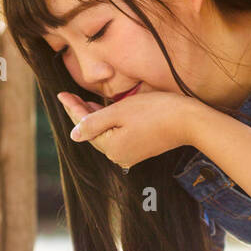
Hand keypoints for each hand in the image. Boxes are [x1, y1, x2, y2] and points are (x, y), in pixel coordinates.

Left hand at [57, 89, 199, 169]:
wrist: (189, 121)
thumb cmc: (155, 112)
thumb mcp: (120, 112)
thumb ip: (94, 123)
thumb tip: (74, 134)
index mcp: (111, 147)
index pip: (84, 126)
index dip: (71, 108)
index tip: (60, 94)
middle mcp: (119, 155)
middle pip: (94, 131)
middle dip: (81, 113)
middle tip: (68, 96)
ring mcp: (131, 154)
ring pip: (106, 133)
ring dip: (95, 118)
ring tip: (84, 102)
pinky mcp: (141, 149)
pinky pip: (118, 135)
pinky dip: (110, 123)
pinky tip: (107, 112)